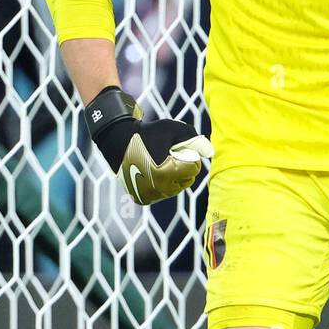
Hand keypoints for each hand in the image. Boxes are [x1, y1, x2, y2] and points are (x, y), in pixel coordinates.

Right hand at [87, 87, 211, 204]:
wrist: (118, 141)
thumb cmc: (148, 133)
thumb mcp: (173, 129)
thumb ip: (194, 139)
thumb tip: (210, 153)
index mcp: (166, 173)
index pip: (194, 168)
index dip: (187, 154)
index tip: (173, 147)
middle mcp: (157, 189)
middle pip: (187, 180)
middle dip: (182, 167)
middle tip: (166, 155)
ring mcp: (149, 196)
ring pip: (176, 188)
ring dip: (174, 176)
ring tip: (159, 162)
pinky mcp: (143, 199)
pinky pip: (163, 193)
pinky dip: (162, 183)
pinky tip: (153, 171)